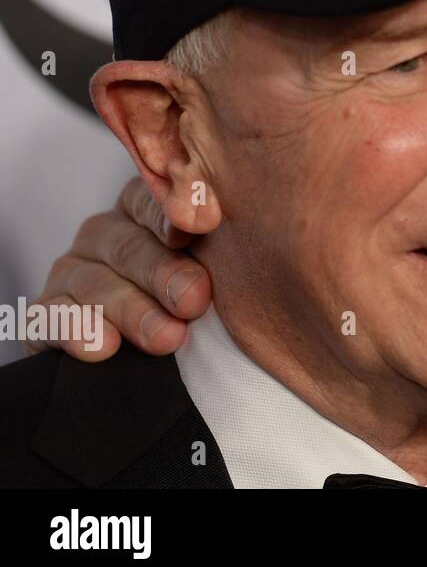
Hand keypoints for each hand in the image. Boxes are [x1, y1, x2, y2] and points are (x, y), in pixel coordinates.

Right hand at [26, 177, 212, 360]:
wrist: (171, 364)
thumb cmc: (204, 307)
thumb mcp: (220, 272)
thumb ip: (226, 249)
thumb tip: (238, 228)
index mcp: (148, 211)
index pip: (154, 202)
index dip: (174, 215)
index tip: (200, 228)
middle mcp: (106, 234)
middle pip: (130, 246)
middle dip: (164, 274)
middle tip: (194, 300)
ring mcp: (72, 273)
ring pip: (94, 284)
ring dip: (132, 311)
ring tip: (166, 338)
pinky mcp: (47, 316)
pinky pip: (52, 318)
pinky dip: (76, 330)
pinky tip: (102, 345)